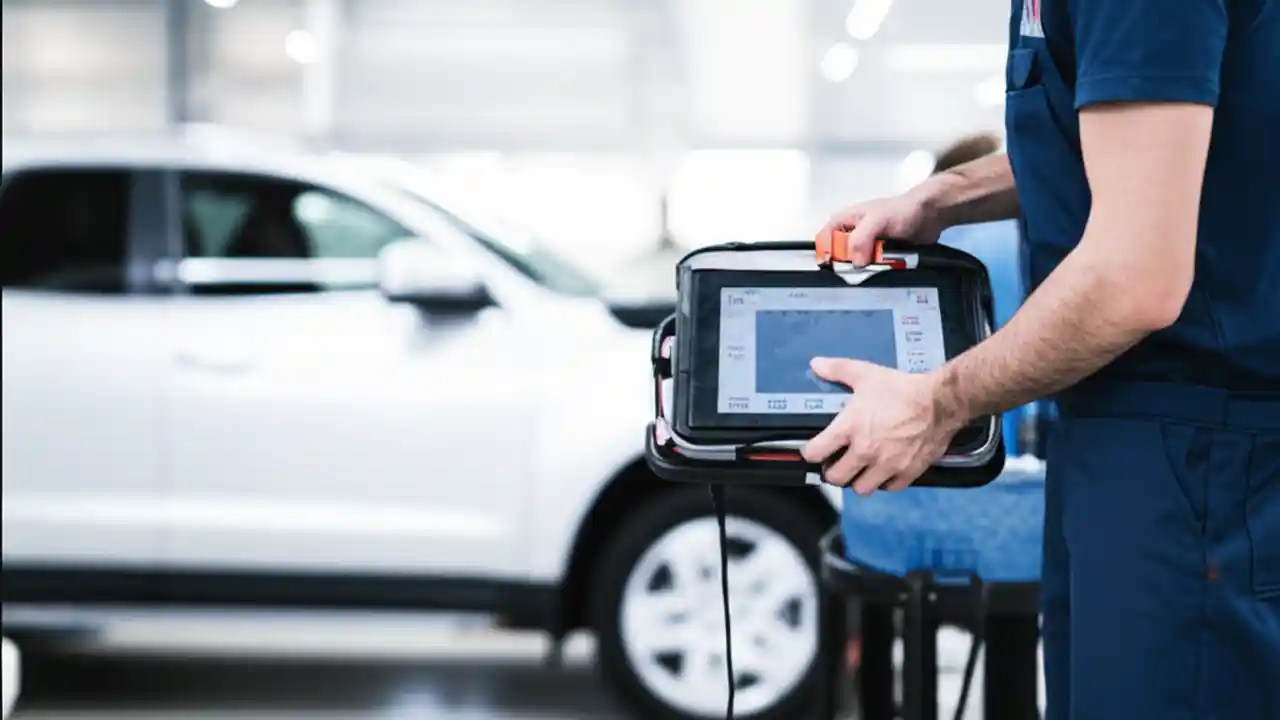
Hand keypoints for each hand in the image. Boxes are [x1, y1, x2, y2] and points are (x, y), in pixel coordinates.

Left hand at [800, 357, 965, 494]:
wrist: (939, 402)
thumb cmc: (902, 389)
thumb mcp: (865, 374)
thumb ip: (837, 369)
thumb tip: (816, 364)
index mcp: (849, 428)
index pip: (815, 452)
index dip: (809, 453)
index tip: (813, 451)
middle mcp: (865, 451)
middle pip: (835, 478)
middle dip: (832, 472)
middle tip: (836, 464)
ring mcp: (886, 465)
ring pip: (861, 488)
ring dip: (857, 481)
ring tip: (860, 470)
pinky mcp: (907, 472)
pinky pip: (889, 488)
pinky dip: (885, 482)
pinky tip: (884, 471)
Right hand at [815, 184, 947, 265]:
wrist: (929, 216)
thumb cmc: (903, 210)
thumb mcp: (877, 220)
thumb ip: (861, 239)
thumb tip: (855, 263)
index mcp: (842, 222)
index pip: (823, 243)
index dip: (828, 256)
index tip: (840, 265)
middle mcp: (851, 237)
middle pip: (839, 260)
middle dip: (851, 267)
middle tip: (867, 266)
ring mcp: (865, 249)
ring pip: (856, 269)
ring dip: (867, 272)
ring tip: (882, 265)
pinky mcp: (878, 259)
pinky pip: (871, 273)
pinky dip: (878, 274)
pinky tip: (887, 270)